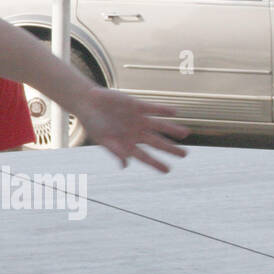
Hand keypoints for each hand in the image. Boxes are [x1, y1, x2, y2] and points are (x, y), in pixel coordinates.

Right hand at [71, 86, 188, 172]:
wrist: (88, 102)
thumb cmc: (92, 122)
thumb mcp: (102, 139)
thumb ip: (115, 150)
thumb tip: (126, 163)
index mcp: (127, 143)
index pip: (145, 156)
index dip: (156, 163)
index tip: (167, 171)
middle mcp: (136, 132)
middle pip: (157, 143)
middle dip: (171, 149)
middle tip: (185, 155)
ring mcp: (138, 119)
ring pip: (159, 126)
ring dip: (172, 129)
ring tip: (185, 133)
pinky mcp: (137, 105)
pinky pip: (153, 109)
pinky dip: (163, 110)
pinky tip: (174, 112)